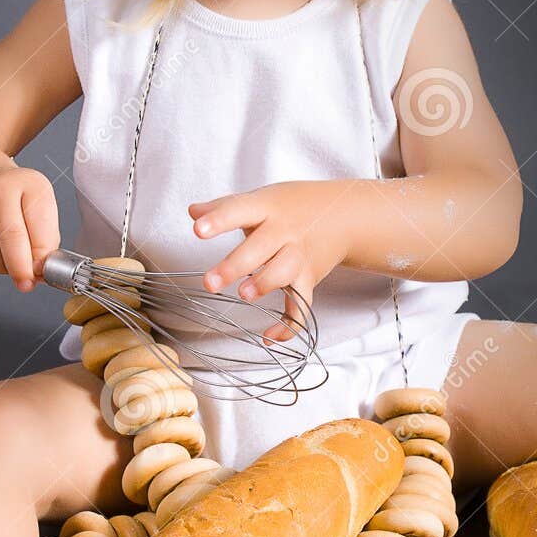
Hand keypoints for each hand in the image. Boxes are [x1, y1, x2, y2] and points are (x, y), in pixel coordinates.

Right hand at [0, 164, 59, 291]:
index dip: (41, 258)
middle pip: (10, 236)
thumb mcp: (42, 214)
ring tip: (11, 263)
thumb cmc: (20, 204)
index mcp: (31, 185)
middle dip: (20, 268)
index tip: (42, 274)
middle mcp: (1, 188)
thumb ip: (45, 244)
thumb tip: (38, 273)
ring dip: (3, 267)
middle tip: (26, 285)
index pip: (39, 227)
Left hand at [188, 181, 351, 343]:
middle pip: (260, 247)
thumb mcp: (261, 199)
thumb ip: (226, 207)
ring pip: (284, 273)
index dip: (219, 220)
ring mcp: (298, 256)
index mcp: (266, 208)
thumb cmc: (293, 207)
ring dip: (265, 284)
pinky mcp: (309, 279)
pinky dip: (289, 325)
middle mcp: (284, 232)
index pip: (240, 210)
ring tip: (244, 295)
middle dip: (236, 266)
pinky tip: (269, 337)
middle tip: (210, 283)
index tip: (197, 229)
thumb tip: (193, 212)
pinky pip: (302, 305)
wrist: (343, 215)